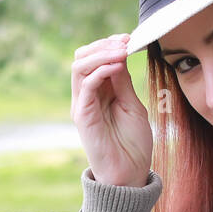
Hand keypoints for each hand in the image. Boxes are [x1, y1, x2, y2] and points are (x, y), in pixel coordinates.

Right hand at [70, 33, 152, 187]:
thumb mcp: (132, 105)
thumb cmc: (133, 144)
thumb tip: (120, 54)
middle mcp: (86, 96)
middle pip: (81, 58)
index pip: (94, 58)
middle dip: (103, 45)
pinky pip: (85, 86)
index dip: (109, 44)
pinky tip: (117, 66)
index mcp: (99, 92)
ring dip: (102, 54)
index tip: (129, 38)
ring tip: (122, 51)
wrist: (129, 173)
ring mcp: (82, 105)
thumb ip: (123, 82)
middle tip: (126, 42)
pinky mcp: (83, 116)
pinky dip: (100, 71)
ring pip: (80, 67)